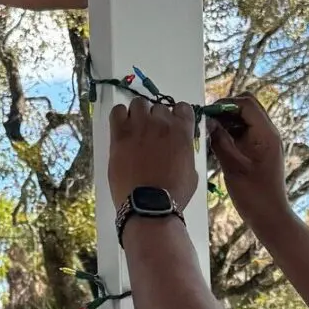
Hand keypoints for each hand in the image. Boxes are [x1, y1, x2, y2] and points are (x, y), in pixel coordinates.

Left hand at [107, 96, 199, 213]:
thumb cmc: (174, 194)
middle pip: (158, 107)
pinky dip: (120, 116)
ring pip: (138, 104)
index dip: (177, 116)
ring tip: (136, 131)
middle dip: (156, 119)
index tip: (173, 126)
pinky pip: (117, 111)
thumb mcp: (191, 171)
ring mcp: (139, 126)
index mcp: (182, 131)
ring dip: (139, 114)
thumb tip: (179, 149)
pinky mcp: (120, 134)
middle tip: (152, 136)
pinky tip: (123, 129)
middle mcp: (161, 123)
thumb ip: (185, 152)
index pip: (182, 108)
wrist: (149, 205)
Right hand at [206, 92, 290, 229]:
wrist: (269, 216)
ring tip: (210, 131)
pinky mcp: (259, 149)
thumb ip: (220, 141)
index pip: (246, 104)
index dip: (225, 104)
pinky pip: (244, 131)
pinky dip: (231, 132)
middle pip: (247, 106)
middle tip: (208, 121)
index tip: (207, 113)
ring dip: (227, 120)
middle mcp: (268, 133)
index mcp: (266, 134)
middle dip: (226, 109)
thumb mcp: (233, 167)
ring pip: (244, 118)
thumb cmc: (254, 195)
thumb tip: (208, 121)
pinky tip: (217, 141)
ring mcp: (264, 140)